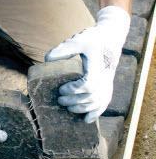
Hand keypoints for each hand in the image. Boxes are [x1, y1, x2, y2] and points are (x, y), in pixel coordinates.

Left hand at [45, 6, 130, 122]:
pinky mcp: (108, 87)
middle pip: (90, 97)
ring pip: (97, 103)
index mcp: (98, 66)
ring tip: (69, 108)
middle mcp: (105, 77)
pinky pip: (104, 104)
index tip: (62, 89)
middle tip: (60, 99)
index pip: (88, 84)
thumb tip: (47, 60)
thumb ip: (63, 49)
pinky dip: (95, 113)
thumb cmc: (92, 38)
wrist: (111, 38)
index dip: (74, 90)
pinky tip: (86, 120)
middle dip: (74, 101)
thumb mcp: (78, 39)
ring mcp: (108, 84)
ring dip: (81, 109)